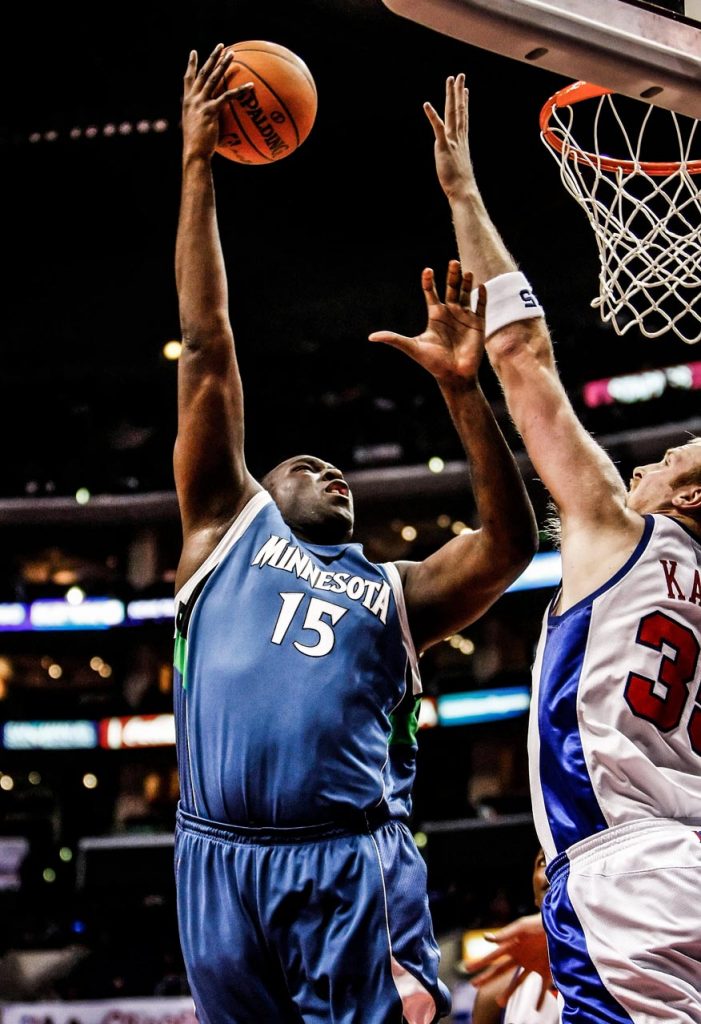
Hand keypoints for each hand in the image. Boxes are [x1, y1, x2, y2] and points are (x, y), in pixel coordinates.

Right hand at [181, 44, 252, 160]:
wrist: (194, 153)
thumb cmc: (197, 147)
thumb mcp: (197, 130)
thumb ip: (204, 120)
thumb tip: (215, 122)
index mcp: (188, 102)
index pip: (188, 79)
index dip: (191, 65)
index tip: (194, 52)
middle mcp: (193, 99)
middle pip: (203, 73)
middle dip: (212, 57)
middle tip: (221, 45)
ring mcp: (201, 103)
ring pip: (213, 78)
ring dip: (223, 64)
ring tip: (232, 53)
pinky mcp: (210, 111)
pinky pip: (227, 97)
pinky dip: (239, 91)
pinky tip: (250, 86)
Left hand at [369, 261, 485, 386]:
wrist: (454, 376)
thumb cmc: (433, 363)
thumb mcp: (412, 348)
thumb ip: (394, 339)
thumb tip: (371, 337)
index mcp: (435, 316)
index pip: (431, 293)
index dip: (429, 281)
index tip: (427, 270)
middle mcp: (450, 314)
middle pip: (451, 288)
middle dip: (452, 275)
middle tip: (453, 262)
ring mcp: (464, 318)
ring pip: (466, 294)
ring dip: (466, 282)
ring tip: (466, 271)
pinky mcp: (478, 324)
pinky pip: (480, 306)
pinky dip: (481, 296)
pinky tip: (481, 286)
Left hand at [424, 73, 474, 200]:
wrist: (463, 191)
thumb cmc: (461, 184)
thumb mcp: (459, 168)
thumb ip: (456, 160)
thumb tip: (456, 162)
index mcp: (462, 141)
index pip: (464, 118)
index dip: (464, 103)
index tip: (465, 90)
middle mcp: (459, 137)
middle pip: (460, 110)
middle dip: (459, 92)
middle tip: (460, 76)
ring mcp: (452, 140)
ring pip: (453, 113)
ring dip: (451, 95)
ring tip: (450, 79)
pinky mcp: (443, 146)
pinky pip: (437, 127)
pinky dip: (432, 115)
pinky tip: (426, 104)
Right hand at [467, 913, 553, 1006]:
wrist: (561, 927)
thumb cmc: (539, 923)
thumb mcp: (521, 927)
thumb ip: (505, 934)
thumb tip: (486, 938)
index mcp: (512, 945)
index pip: (493, 956)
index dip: (480, 962)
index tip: (467, 968)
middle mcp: (520, 956)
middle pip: (500, 970)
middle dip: (487, 977)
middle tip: (474, 984)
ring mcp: (532, 964)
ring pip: (517, 981)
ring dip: (508, 992)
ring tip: (499, 1003)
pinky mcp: (546, 971)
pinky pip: (541, 987)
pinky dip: (539, 998)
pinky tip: (536, 1008)